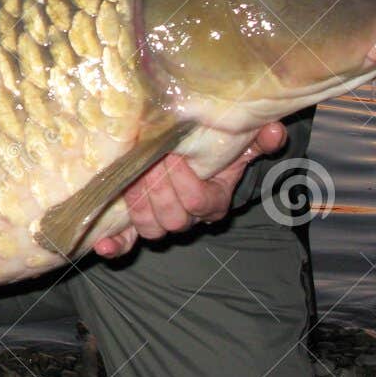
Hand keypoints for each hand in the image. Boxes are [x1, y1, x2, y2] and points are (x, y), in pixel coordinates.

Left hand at [89, 122, 286, 259]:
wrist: (197, 161)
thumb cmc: (218, 151)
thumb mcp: (240, 143)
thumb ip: (259, 140)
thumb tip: (274, 131)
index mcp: (212, 200)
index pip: (198, 201)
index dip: (184, 181)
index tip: (173, 154)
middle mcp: (188, 217)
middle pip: (173, 217)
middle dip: (158, 188)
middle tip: (150, 160)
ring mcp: (162, 223)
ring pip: (150, 227)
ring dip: (137, 203)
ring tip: (131, 176)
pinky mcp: (136, 225)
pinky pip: (127, 243)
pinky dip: (115, 245)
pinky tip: (101, 244)